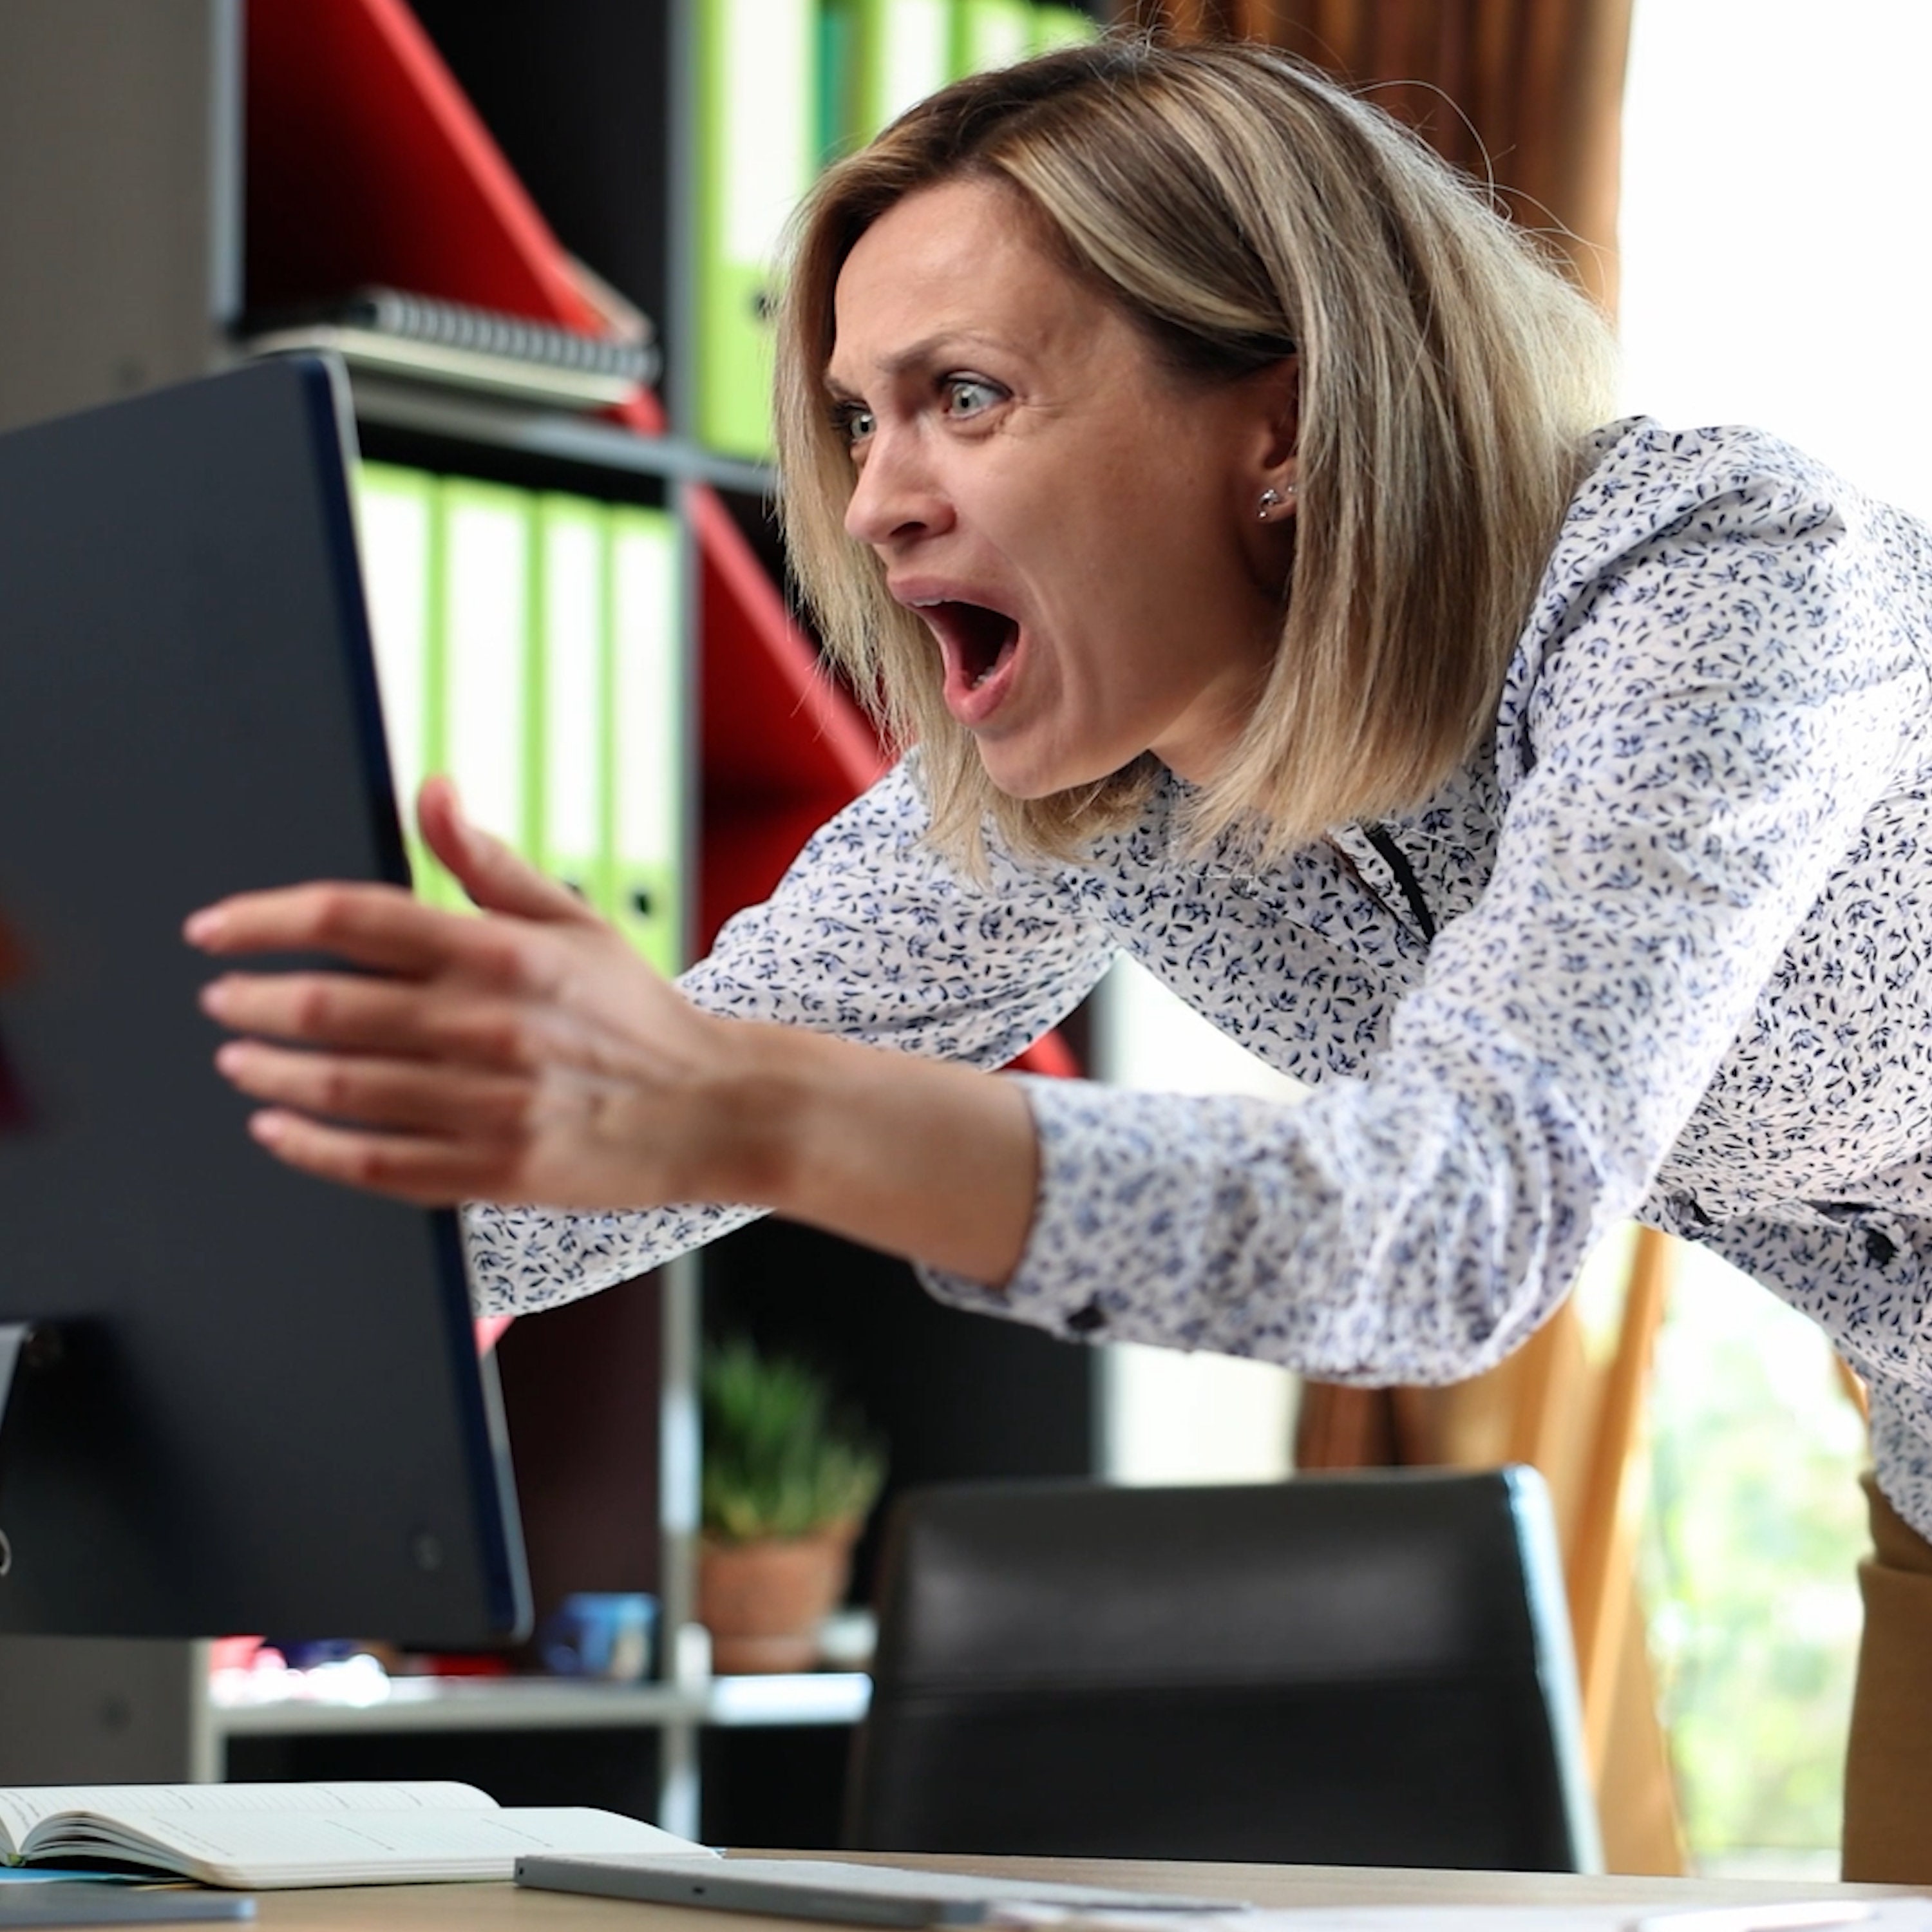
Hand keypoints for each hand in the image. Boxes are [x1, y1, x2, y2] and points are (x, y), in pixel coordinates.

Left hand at [187, 777, 1041, 1283]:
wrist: (712, 1109)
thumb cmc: (635, 1011)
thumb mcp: (574, 920)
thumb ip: (488, 862)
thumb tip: (431, 788)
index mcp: (502, 952)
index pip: (353, 918)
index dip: (265, 919)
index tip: (214, 929)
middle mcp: (487, 1025)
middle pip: (326, 1005)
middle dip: (251, 999)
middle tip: (219, 998)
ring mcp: (487, 1104)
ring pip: (340, 1086)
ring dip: (268, 1071)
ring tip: (236, 1058)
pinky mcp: (493, 1170)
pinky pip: (375, 1164)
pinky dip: (311, 1148)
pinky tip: (276, 1129)